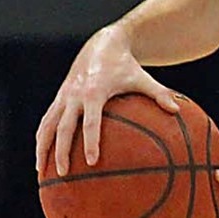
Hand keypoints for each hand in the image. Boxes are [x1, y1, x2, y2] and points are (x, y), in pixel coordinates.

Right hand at [36, 26, 181, 176]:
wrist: (103, 44)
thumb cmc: (126, 65)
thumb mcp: (143, 78)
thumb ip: (159, 94)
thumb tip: (177, 110)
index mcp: (95, 92)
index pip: (91, 122)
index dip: (90, 142)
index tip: (91, 162)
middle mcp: (75, 95)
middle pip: (63, 128)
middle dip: (62, 152)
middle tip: (64, 173)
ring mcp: (64, 96)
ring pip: (47, 126)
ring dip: (42, 148)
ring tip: (42, 172)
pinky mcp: (59, 97)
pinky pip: (46, 120)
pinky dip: (42, 137)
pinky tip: (42, 155)